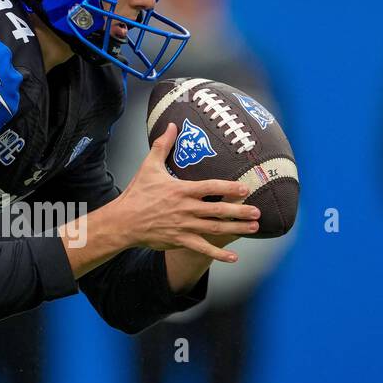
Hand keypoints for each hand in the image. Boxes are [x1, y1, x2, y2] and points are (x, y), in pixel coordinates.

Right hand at [112, 122, 260, 263]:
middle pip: (218, 210)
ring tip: (254, 227)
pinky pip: (202, 248)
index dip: (229, 188)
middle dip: (240, 211)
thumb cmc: (137, 193)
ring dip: (236, 229)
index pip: (210, 188)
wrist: (124, 221)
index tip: (245, 188)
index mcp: (181, 190)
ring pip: (214, 228)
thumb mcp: (149, 166)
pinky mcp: (180, 240)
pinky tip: (233, 257)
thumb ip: (163, 145)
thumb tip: (172, 125)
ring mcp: (184, 226)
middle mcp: (186, 209)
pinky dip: (218, 254)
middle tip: (258, 211)